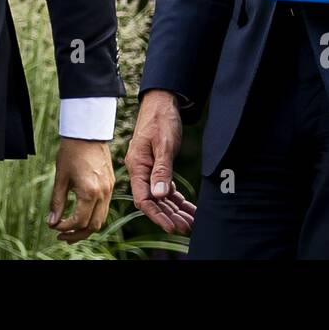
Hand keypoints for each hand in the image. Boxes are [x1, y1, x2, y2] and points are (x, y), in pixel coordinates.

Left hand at [47, 137, 114, 242]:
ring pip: (101, 219)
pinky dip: (93, 216)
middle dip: (77, 234)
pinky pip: (104, 207)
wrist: (87, 132)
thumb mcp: (61, 178)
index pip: (79, 221)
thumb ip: (57, 202)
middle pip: (93, 226)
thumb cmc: (71, 152)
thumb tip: (52, 222)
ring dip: (86, 227)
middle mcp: (103, 193)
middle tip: (62, 236)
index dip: (65, 228)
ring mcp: (109, 189)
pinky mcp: (111, 184)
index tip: (54, 226)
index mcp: (90, 192)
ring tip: (71, 229)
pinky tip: (81, 214)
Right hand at [125, 89, 195, 234]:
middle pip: (153, 201)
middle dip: (169, 216)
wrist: (163, 102)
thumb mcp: (164, 144)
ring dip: (175, 210)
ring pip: (161, 197)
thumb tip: (159, 195)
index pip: (143, 198)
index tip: (171, 227)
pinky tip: (188, 207)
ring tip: (190, 221)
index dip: (156, 215)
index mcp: (137, 166)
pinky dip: (177, 199)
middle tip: (187, 227)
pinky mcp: (158, 166)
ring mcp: (149, 169)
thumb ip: (162, 170)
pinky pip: (166, 188)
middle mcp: (141, 170)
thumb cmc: (161, 119)